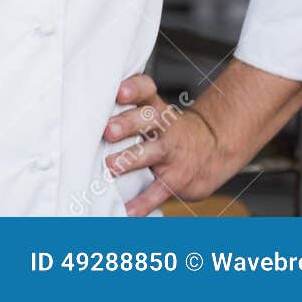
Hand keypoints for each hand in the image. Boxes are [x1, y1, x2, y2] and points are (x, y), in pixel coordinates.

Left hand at [103, 73, 232, 215]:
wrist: (214, 148)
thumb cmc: (170, 129)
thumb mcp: (156, 110)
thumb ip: (128, 106)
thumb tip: (86, 105)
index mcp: (156, 107)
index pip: (147, 90)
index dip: (135, 89)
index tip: (120, 91)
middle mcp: (164, 127)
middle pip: (148, 119)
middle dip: (127, 124)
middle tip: (108, 130)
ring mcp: (171, 153)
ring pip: (150, 153)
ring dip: (129, 160)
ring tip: (110, 166)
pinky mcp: (175, 179)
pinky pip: (158, 191)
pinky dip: (143, 204)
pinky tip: (127, 212)